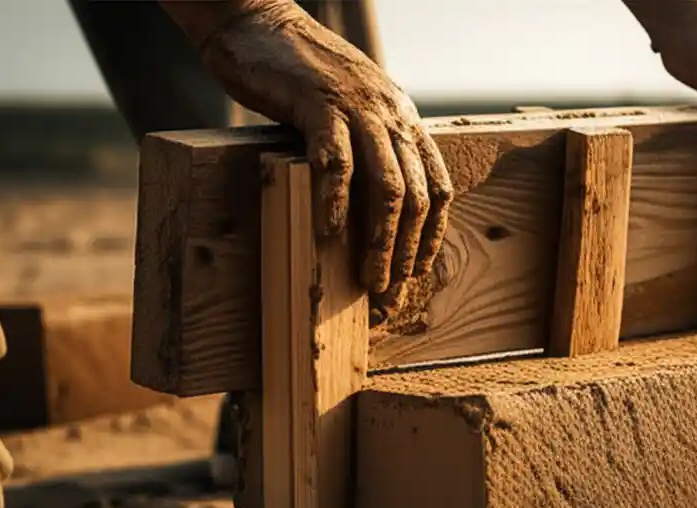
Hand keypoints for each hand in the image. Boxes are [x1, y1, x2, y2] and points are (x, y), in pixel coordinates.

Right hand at [173, 0, 453, 320]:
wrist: (257, 20)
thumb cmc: (298, 74)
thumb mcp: (349, 109)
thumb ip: (364, 147)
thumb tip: (365, 209)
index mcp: (403, 118)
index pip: (438, 186)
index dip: (432, 234)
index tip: (416, 272)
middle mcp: (391, 114)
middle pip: (416, 196)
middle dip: (406, 251)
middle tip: (389, 291)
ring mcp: (358, 108)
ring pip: (386, 187)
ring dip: (380, 240)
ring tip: (367, 278)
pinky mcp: (318, 103)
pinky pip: (336, 161)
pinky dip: (335, 201)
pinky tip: (329, 233)